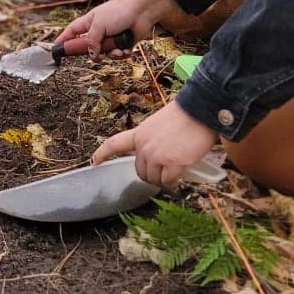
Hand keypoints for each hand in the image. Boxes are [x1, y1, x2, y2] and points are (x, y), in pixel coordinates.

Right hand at [53, 0, 175, 52]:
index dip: (64, 40)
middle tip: (97, 56)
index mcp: (89, 22)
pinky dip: (121, 53)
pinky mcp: (122, 44)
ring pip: (104, 54)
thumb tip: (92, 55)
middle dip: (93, 53)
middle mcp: (98, 31)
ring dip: (111, 54)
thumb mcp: (99, 25)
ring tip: (117, 49)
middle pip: (88, 48)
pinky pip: (117, 55)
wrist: (142, 12)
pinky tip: (125, 49)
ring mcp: (110, 38)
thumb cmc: (119, 12)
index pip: (71, 32)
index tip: (56, 49)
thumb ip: (91, 41)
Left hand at [91, 99, 220, 187]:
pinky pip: (168, 182)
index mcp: (139, 133)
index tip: (94, 161)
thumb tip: (159, 154)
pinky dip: (173, 183)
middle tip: (164, 174)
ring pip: (154, 179)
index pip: (115, 143)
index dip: (102, 153)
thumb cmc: (185, 116)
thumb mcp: (160, 125)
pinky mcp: (171, 164)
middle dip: (151, 175)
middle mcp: (144, 146)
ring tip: (173, 176)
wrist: (200, 110)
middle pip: (140, 170)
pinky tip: (178, 180)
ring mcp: (156, 155)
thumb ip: (153, 139)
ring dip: (162, 181)